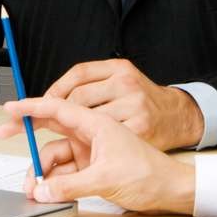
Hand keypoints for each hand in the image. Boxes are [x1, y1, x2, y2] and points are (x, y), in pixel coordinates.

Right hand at [0, 97, 196, 213]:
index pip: (57, 109)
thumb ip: (70, 186)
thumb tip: (42, 190)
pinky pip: (65, 171)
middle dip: (27, 133)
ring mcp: (90, 151)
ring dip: (41, 170)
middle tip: (3, 134)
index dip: (32, 106)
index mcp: (97, 124)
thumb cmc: (150, 174)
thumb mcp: (106, 179)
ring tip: (32, 189)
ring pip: (55, 155)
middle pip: (51, 127)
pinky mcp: (92, 168)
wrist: (172, 190)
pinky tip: (46, 191)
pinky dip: (53, 180)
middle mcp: (91, 134)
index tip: (11, 107)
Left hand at [44, 58, 204, 150]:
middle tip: (37, 122)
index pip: (79, 73)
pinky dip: (90, 144)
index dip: (55, 88)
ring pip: (88, 118)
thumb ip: (90, 87)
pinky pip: (104, 138)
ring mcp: (134, 106)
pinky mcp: (140, 129)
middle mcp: (127, 83)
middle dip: (54, 112)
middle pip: (78, 96)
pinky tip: (86, 148)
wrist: (179, 117)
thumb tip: (49, 101)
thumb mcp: (120, 82)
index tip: (38, 102)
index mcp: (119, 68)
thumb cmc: (143, 102)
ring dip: (71, 130)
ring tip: (60, 136)